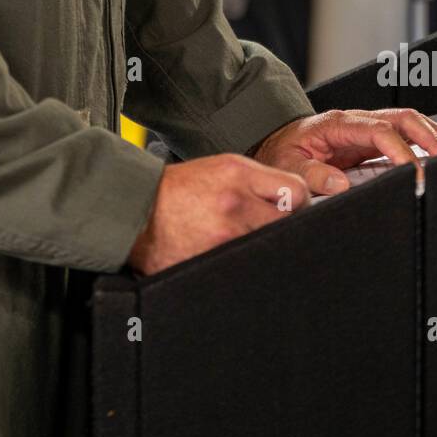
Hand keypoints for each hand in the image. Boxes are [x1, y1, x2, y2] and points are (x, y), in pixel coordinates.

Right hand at [128, 154, 310, 275]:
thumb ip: (258, 181)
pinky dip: (242, 265)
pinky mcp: (212, 263)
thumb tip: (296, 199)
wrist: (137, 209)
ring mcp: (223, 238)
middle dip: (281, 227)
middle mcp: (234, 205)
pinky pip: (244, 268)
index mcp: (238, 176)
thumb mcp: (220, 168)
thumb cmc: (179, 189)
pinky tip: (226, 255)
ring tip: (239, 241)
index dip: (299, 203)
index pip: (296, 192)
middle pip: (287, 224)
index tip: (292, 209)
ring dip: (260, 248)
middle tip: (265, 228)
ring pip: (267, 249)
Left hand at [253, 108, 436, 196]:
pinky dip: (429, 142)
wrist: (276, 143)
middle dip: (429, 137)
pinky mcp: (374, 140)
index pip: (378, 131)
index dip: (400, 151)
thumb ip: (310, 175)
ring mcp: (368, 128)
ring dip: (436, 136)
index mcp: (337, 124)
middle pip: (403, 118)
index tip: (415, 173)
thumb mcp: (288, 165)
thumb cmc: (282, 152)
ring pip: (410, 123)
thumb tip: (339, 184)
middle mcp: (357, 121)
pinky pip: (407, 136)